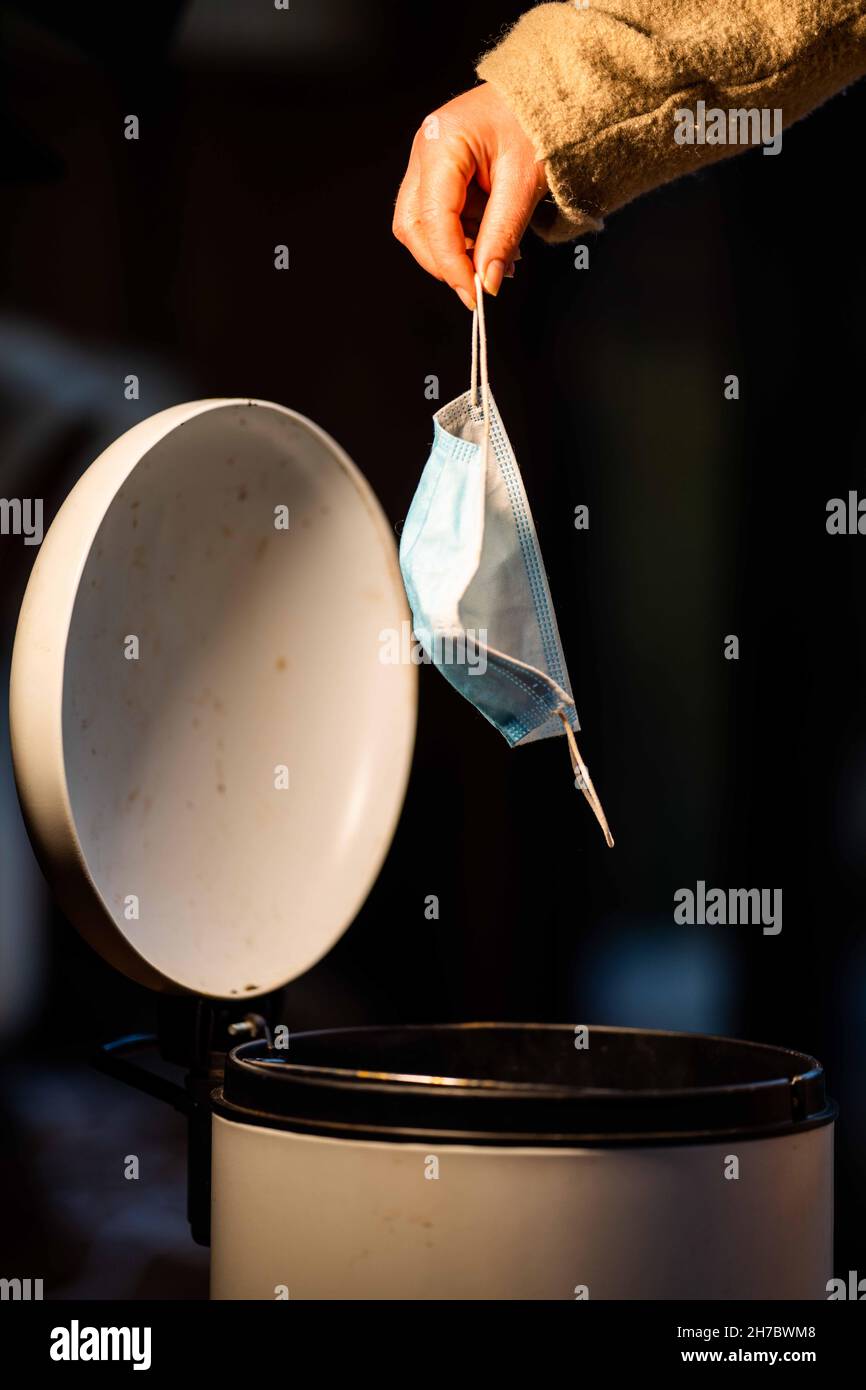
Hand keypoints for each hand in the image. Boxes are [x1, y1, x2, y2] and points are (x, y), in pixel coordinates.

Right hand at [393, 83, 548, 309]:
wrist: (548, 91)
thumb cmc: (539, 120)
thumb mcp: (526, 182)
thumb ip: (503, 234)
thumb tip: (488, 280)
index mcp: (442, 141)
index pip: (434, 218)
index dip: (451, 263)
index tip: (476, 293)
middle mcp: (425, 148)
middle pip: (414, 225)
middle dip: (445, 261)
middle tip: (481, 284)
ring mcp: (428, 159)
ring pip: (421, 225)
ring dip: (455, 251)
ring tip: (497, 259)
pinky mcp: (439, 171)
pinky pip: (439, 217)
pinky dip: (464, 237)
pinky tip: (492, 241)